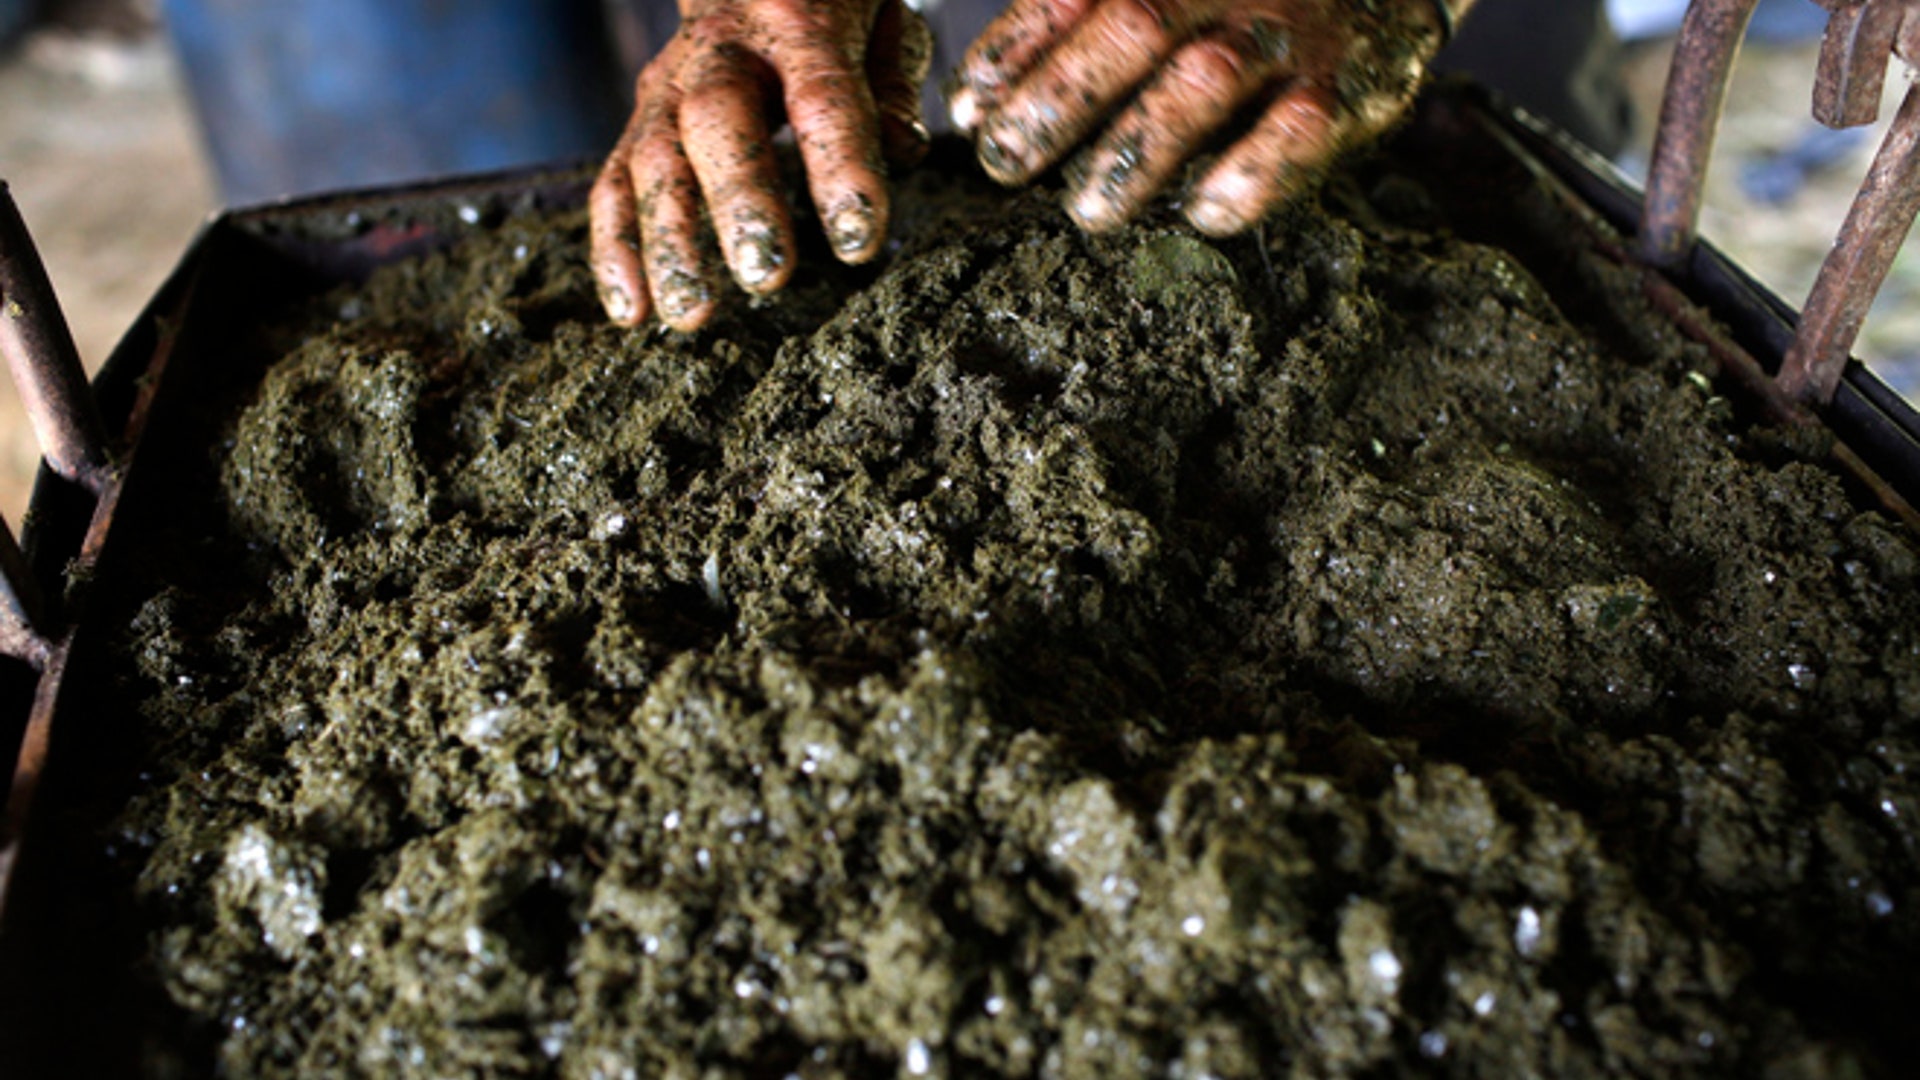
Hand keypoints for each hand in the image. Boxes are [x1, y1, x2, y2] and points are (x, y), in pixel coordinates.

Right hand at [590, 0, 931, 330]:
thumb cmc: (834, 10)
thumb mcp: (884, 26)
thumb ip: (892, 87)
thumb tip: (900, 150)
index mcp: (797, 19)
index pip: (820, 95)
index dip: (838, 168)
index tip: (858, 241)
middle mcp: (718, 48)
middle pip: (717, 120)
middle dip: (738, 202)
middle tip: (765, 277)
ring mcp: (667, 85)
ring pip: (654, 160)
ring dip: (668, 243)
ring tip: (691, 314)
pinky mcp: (638, 122)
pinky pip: (615, 184)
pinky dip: (617, 250)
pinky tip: (631, 311)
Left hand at [946, 0, 1468, 235]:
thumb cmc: (1244, 0)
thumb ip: (1074, 27)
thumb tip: (976, 104)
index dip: (1017, 48)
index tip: (968, 110)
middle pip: (1133, 25)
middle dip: (1059, 99)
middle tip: (1004, 163)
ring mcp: (1292, 29)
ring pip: (1204, 80)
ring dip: (1137, 150)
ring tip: (1088, 212)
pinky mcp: (1355, 86)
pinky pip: (1300, 130)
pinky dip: (1251, 175)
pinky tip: (1206, 215)